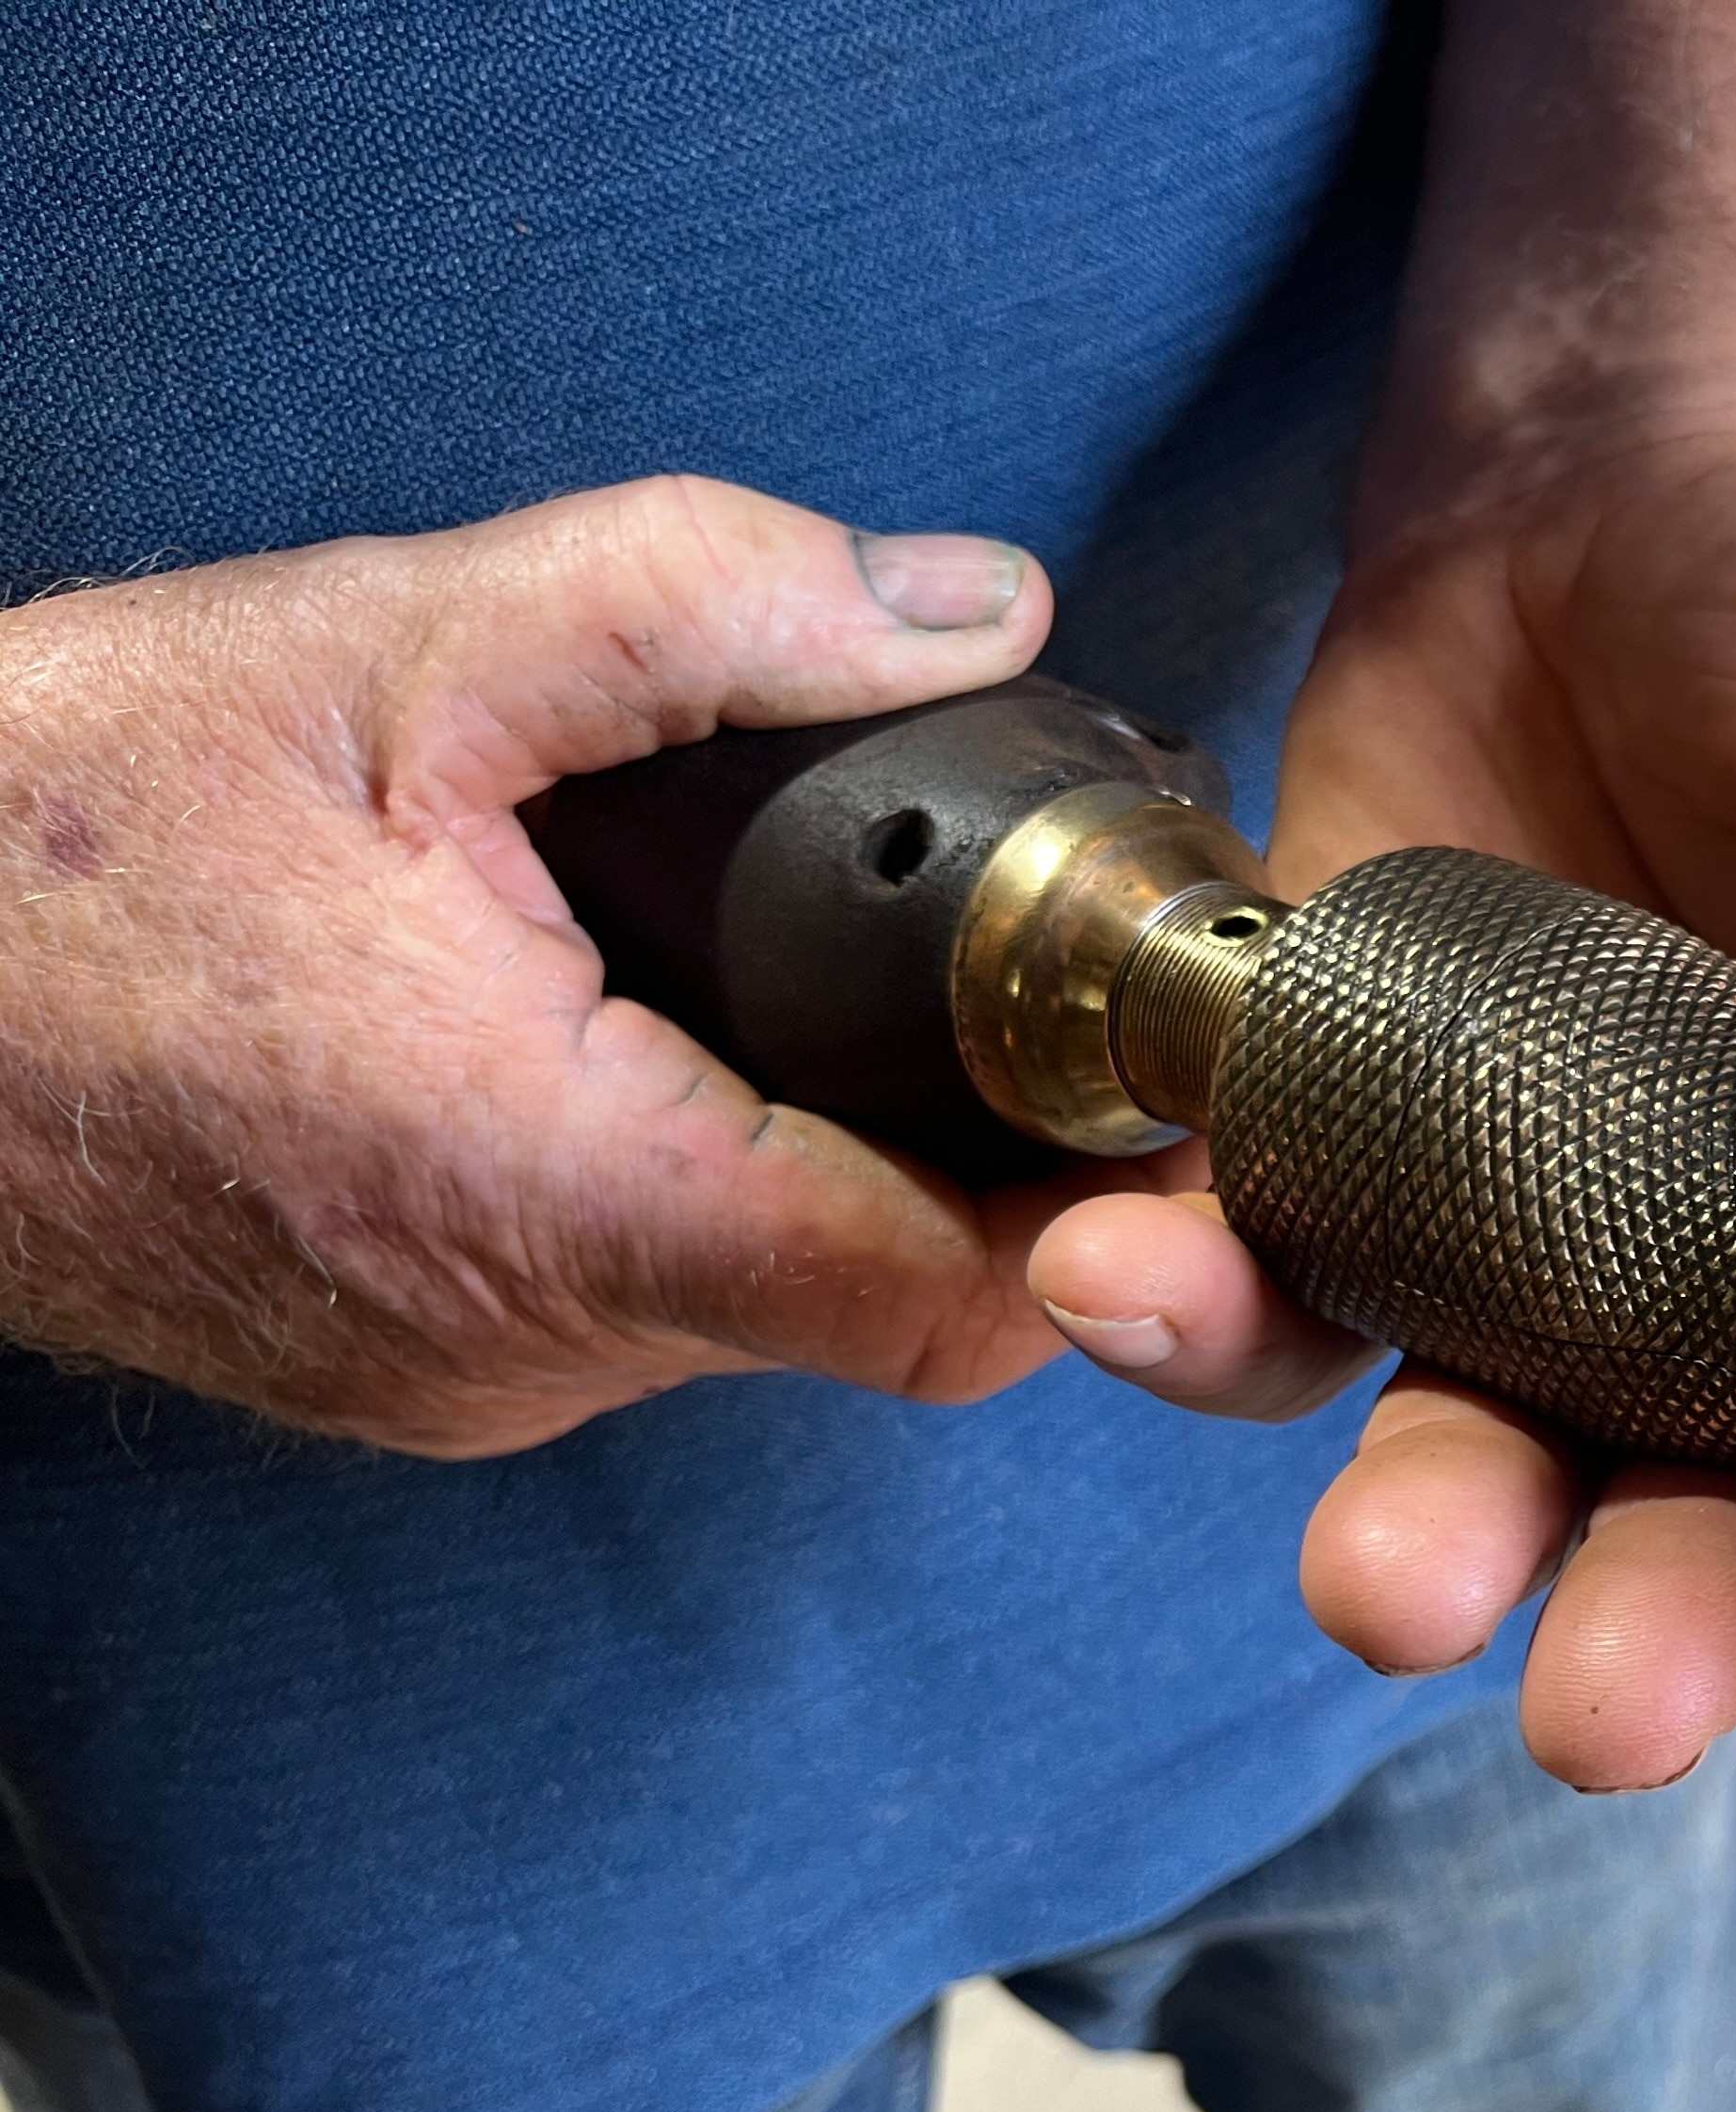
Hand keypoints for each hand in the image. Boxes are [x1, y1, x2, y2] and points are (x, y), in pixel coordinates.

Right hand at [0, 476, 1080, 1457]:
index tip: (1128, 1060)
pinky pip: (647, 1300)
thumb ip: (704, 607)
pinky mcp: (423, 1369)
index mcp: (552, 1192)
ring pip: (771, 1300)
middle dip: (974, 1142)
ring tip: (818, 982)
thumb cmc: (59, 831)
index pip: (954, 1296)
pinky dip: (701, 1179)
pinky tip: (660, 1043)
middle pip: (888, 1295)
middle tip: (996, 970)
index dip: (1096, 1197)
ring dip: (829, 1151)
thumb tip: (968, 607)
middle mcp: (534, 1339)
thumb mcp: (388, 649)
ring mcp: (477, 1380)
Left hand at [1028, 431, 1735, 1847]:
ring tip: (1373, 1568)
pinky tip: (1137, 1272)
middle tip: (1593, 1702)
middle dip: (1648, 1619)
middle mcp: (1728, 1297)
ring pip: (1466, 1440)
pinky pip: (1258, 1267)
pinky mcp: (1325, 1147)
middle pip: (1705, 1514)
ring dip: (1417, 1521)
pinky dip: (1196, 1298)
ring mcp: (1515, 1241)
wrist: (1603, 496)